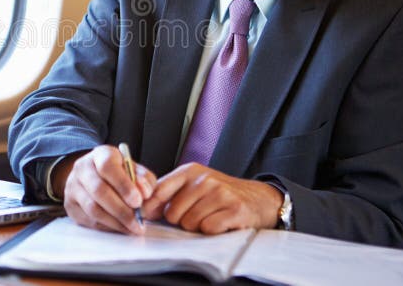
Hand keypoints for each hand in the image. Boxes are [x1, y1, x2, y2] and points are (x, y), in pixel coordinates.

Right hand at [52, 145, 155, 234]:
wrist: (93, 176)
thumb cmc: (118, 173)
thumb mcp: (134, 170)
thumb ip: (144, 179)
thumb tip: (144, 193)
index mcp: (100, 155)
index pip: (108, 167)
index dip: (123, 185)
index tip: (138, 201)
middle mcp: (82, 168)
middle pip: (99, 190)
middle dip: (121, 210)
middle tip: (138, 222)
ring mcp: (73, 187)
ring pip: (93, 208)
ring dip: (116, 222)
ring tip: (132, 228)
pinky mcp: (70, 206)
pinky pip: (89, 220)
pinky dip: (108, 227)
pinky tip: (121, 228)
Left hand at [142, 163, 281, 233]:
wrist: (258, 199)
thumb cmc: (221, 194)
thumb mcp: (195, 185)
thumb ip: (169, 193)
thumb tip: (144, 209)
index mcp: (190, 171)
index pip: (159, 190)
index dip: (151, 207)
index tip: (149, 216)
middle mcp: (204, 179)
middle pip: (172, 213)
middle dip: (181, 220)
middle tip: (196, 215)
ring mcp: (220, 193)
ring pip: (189, 223)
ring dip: (197, 227)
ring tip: (210, 217)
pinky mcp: (234, 209)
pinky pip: (208, 228)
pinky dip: (212, 231)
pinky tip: (221, 222)